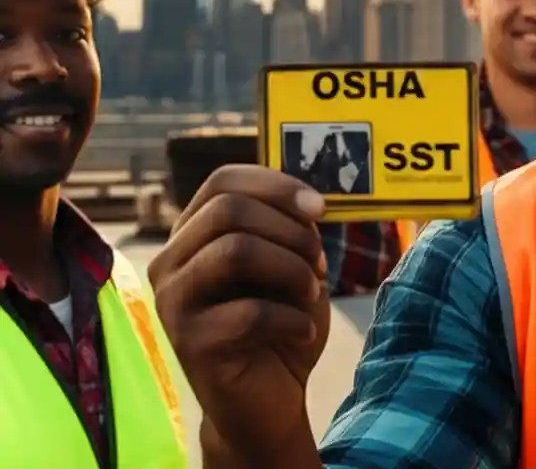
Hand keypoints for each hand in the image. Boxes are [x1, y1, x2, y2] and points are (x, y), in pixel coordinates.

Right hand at [149, 165, 329, 463]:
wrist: (267, 399)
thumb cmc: (279, 324)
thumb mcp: (290, 265)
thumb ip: (290, 229)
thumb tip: (309, 201)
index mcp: (193, 233)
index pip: (224, 180)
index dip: (277, 185)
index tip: (321, 209)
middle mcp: (170, 261)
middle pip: (229, 209)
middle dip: (291, 232)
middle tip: (319, 265)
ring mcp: (172, 302)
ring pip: (235, 251)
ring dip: (292, 270)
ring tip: (310, 295)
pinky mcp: (188, 343)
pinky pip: (250, 313)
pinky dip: (294, 319)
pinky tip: (303, 331)